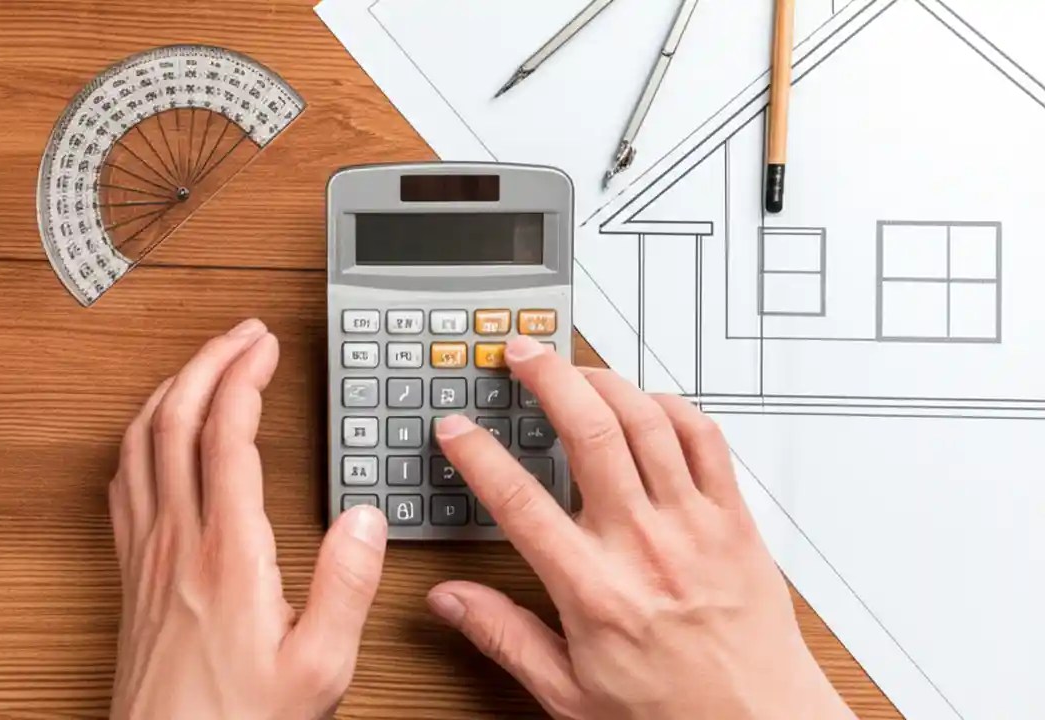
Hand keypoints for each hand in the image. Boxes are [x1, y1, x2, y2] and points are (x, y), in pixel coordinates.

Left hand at [108, 319, 388, 719]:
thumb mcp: (318, 667)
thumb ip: (346, 586)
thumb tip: (363, 516)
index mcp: (228, 553)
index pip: (227, 435)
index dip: (244, 375)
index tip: (264, 344)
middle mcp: (177, 541)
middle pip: (175, 419)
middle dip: (207, 361)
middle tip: (240, 334)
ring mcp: (145, 553)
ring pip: (140, 441)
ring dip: (171, 388)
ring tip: (204, 364)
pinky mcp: (129, 571)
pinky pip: (122, 479)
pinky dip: (140, 435)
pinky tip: (155, 435)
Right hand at [428, 335, 854, 719]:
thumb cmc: (673, 713)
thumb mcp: (569, 693)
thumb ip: (504, 637)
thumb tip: (449, 601)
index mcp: (595, 590)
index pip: (519, 502)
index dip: (479, 455)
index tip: (457, 429)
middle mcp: (644, 546)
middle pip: (588, 433)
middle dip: (547, 379)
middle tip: (520, 354)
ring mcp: (694, 525)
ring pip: (647, 422)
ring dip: (605, 380)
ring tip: (574, 368)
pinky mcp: (734, 520)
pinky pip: (705, 440)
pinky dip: (673, 407)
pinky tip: (647, 402)